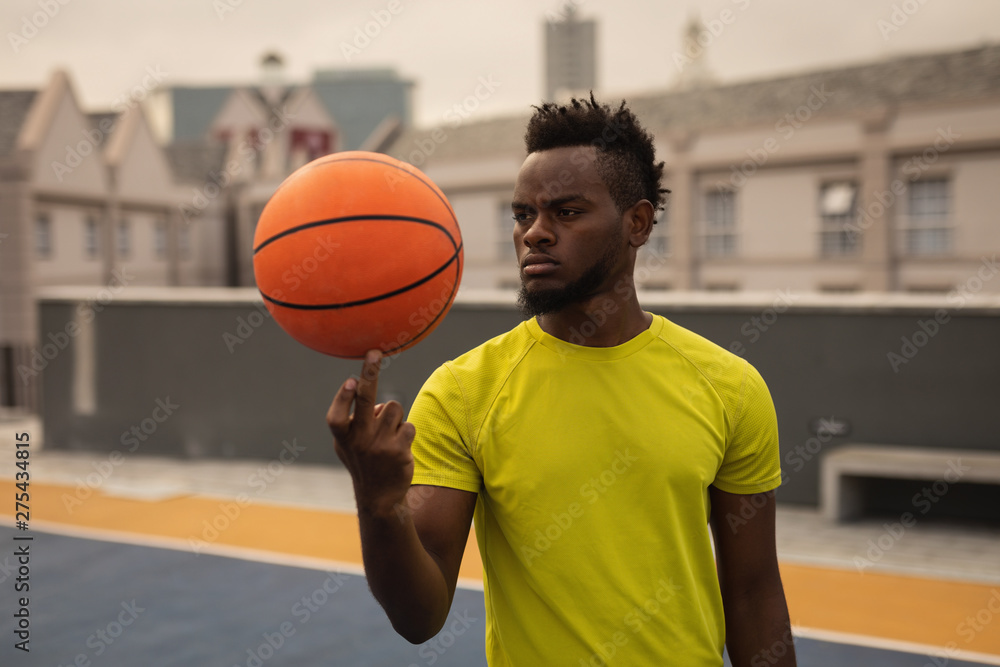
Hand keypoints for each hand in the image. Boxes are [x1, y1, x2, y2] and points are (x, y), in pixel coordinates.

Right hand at [326, 350, 415, 516]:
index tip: (351, 380)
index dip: (343, 398)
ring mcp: (380, 446)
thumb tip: (364, 390)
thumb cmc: (363, 461)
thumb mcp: (347, 444)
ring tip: (389, 436)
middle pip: (366, 401)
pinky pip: (408, 425)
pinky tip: (399, 449)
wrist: (380, 498)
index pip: (337, 415)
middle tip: (374, 353)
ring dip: (394, 418)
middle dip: (370, 374)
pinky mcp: (400, 451)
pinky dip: (406, 433)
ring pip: (394, 408)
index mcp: (342, 438)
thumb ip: (352, 419)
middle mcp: (359, 441)